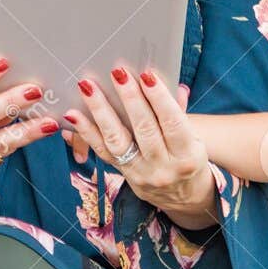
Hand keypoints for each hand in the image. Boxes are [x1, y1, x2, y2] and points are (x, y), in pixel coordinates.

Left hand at [63, 67, 216, 227]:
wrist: (181, 196)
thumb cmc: (188, 157)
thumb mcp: (194, 139)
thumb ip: (179, 112)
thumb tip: (171, 84)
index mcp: (188, 156)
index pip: (173, 123)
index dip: (159, 98)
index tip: (146, 74)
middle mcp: (163, 167)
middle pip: (144, 130)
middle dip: (130, 99)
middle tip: (118, 72)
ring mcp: (140, 173)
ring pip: (117, 141)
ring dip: (100, 111)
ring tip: (88, 87)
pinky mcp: (122, 175)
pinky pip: (102, 151)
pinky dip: (85, 131)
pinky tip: (73, 114)